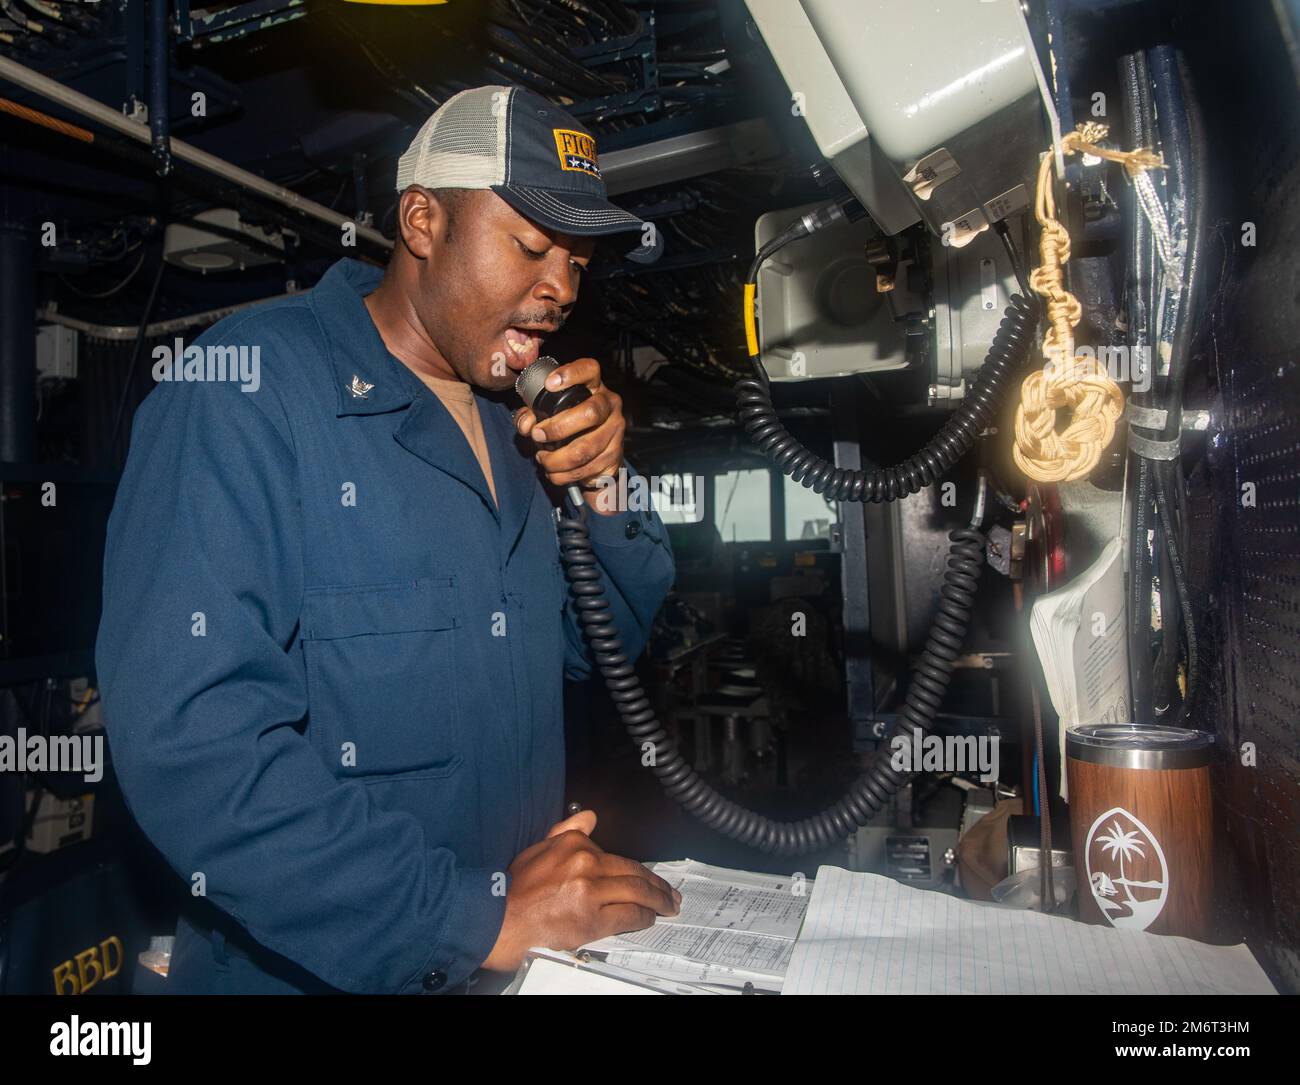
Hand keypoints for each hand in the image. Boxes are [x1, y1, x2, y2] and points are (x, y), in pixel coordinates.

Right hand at [480, 809, 681, 971]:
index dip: (639, 869)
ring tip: (668, 905)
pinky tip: (650, 918)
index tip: (649, 877)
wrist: (496, 921)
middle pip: (633, 872)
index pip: (618, 857)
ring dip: (658, 900)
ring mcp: (590, 891)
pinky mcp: (591, 919)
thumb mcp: (538, 849)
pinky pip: (628, 915)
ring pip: (636, 892)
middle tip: (670, 894)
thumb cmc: (514, 890)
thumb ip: (566, 832)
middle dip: (657, 885)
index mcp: (573, 844)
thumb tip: (590, 817)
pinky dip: (643, 917)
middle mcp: (585, 863)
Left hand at [513, 358, 624, 512]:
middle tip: (537, 436)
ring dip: (556, 460)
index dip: (571, 374)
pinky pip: (587, 470)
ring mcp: (616, 433)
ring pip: (586, 449)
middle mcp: (610, 406)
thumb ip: (530, 414)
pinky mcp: (615, 458)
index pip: (589, 369)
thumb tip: (526, 425)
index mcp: (594, 387)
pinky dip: (564, 475)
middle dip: (558, 428)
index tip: (549, 384)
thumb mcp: (547, 413)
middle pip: (591, 413)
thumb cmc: (568, 424)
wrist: (595, 455)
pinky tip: (554, 472)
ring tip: (542, 459)